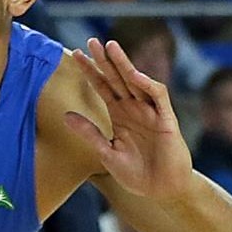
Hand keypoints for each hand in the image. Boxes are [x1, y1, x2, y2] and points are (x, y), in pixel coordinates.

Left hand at [64, 38, 194, 201]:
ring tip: (110, 47)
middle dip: (104, 60)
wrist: (161, 190)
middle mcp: (134, 109)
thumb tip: (66, 115)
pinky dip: (147, 84)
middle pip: (117, 79)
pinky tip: (133, 75)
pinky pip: (158, 96)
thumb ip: (89, 133)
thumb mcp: (105, 153)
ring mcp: (150, 112)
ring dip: (124, 64)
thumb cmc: (136, 174)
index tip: (75, 55)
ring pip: (136, 81)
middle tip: (90, 41)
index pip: (102, 87)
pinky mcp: (166, 119)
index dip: (90, 72)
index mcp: (119, 116)